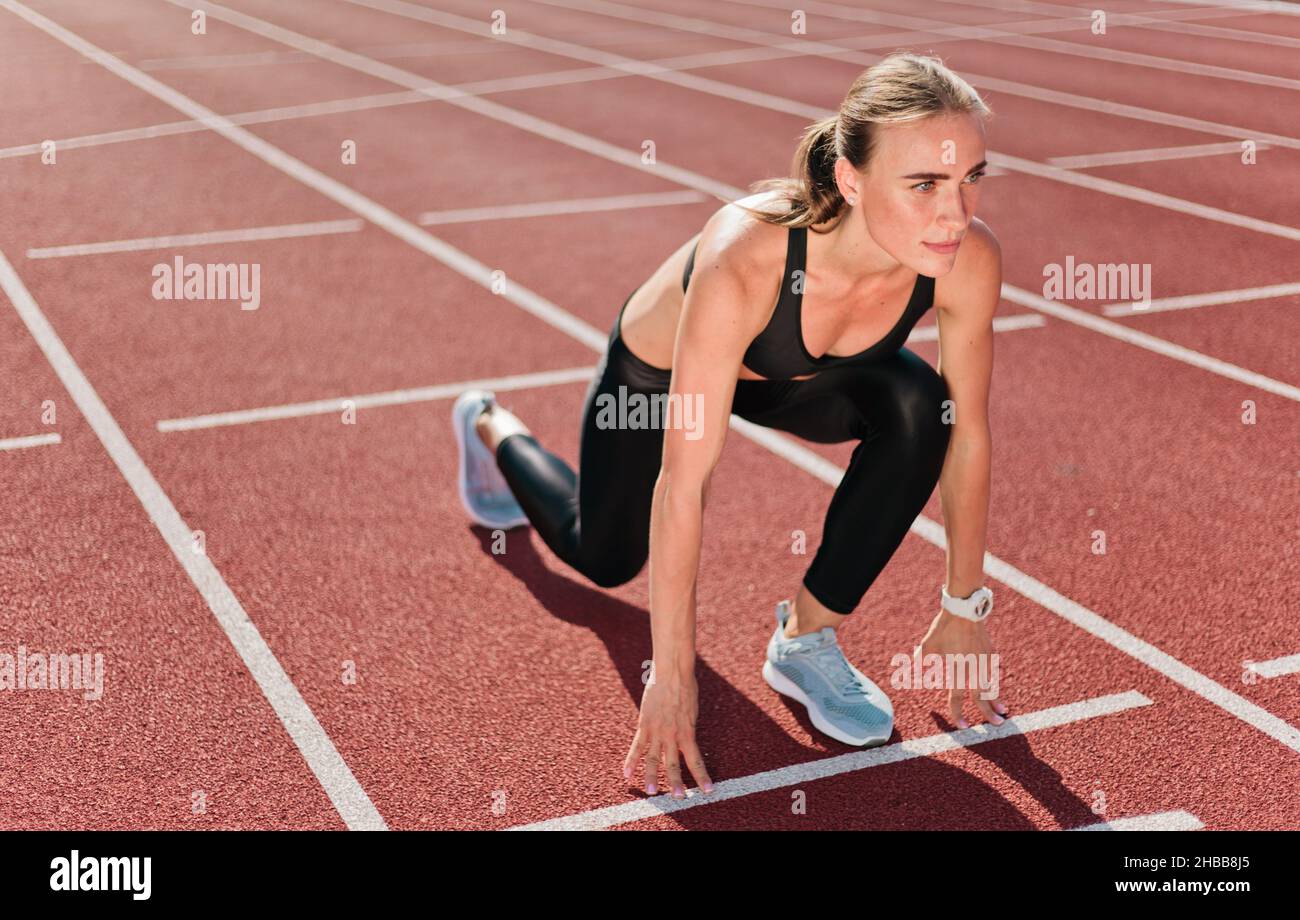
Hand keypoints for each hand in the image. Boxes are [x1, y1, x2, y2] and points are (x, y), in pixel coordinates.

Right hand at [623, 668, 713, 797]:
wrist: (672, 671)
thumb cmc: (685, 687)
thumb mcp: (692, 710)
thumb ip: (687, 726)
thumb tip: (686, 736)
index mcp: (688, 732)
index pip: (695, 760)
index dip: (702, 776)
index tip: (708, 790)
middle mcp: (672, 735)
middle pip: (674, 764)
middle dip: (676, 783)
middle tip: (678, 798)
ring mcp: (657, 730)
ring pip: (653, 759)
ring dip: (652, 777)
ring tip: (651, 792)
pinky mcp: (645, 724)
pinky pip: (637, 746)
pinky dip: (631, 761)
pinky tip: (627, 774)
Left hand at [915, 608, 1008, 728]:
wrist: (964, 611)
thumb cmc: (944, 628)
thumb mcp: (928, 644)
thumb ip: (921, 659)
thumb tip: (912, 668)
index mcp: (956, 672)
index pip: (957, 699)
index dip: (958, 714)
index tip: (963, 726)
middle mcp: (972, 671)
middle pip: (982, 698)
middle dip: (989, 713)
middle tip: (998, 725)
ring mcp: (984, 662)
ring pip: (992, 686)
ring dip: (996, 700)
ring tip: (1003, 711)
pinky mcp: (990, 653)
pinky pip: (993, 672)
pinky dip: (995, 682)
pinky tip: (996, 688)